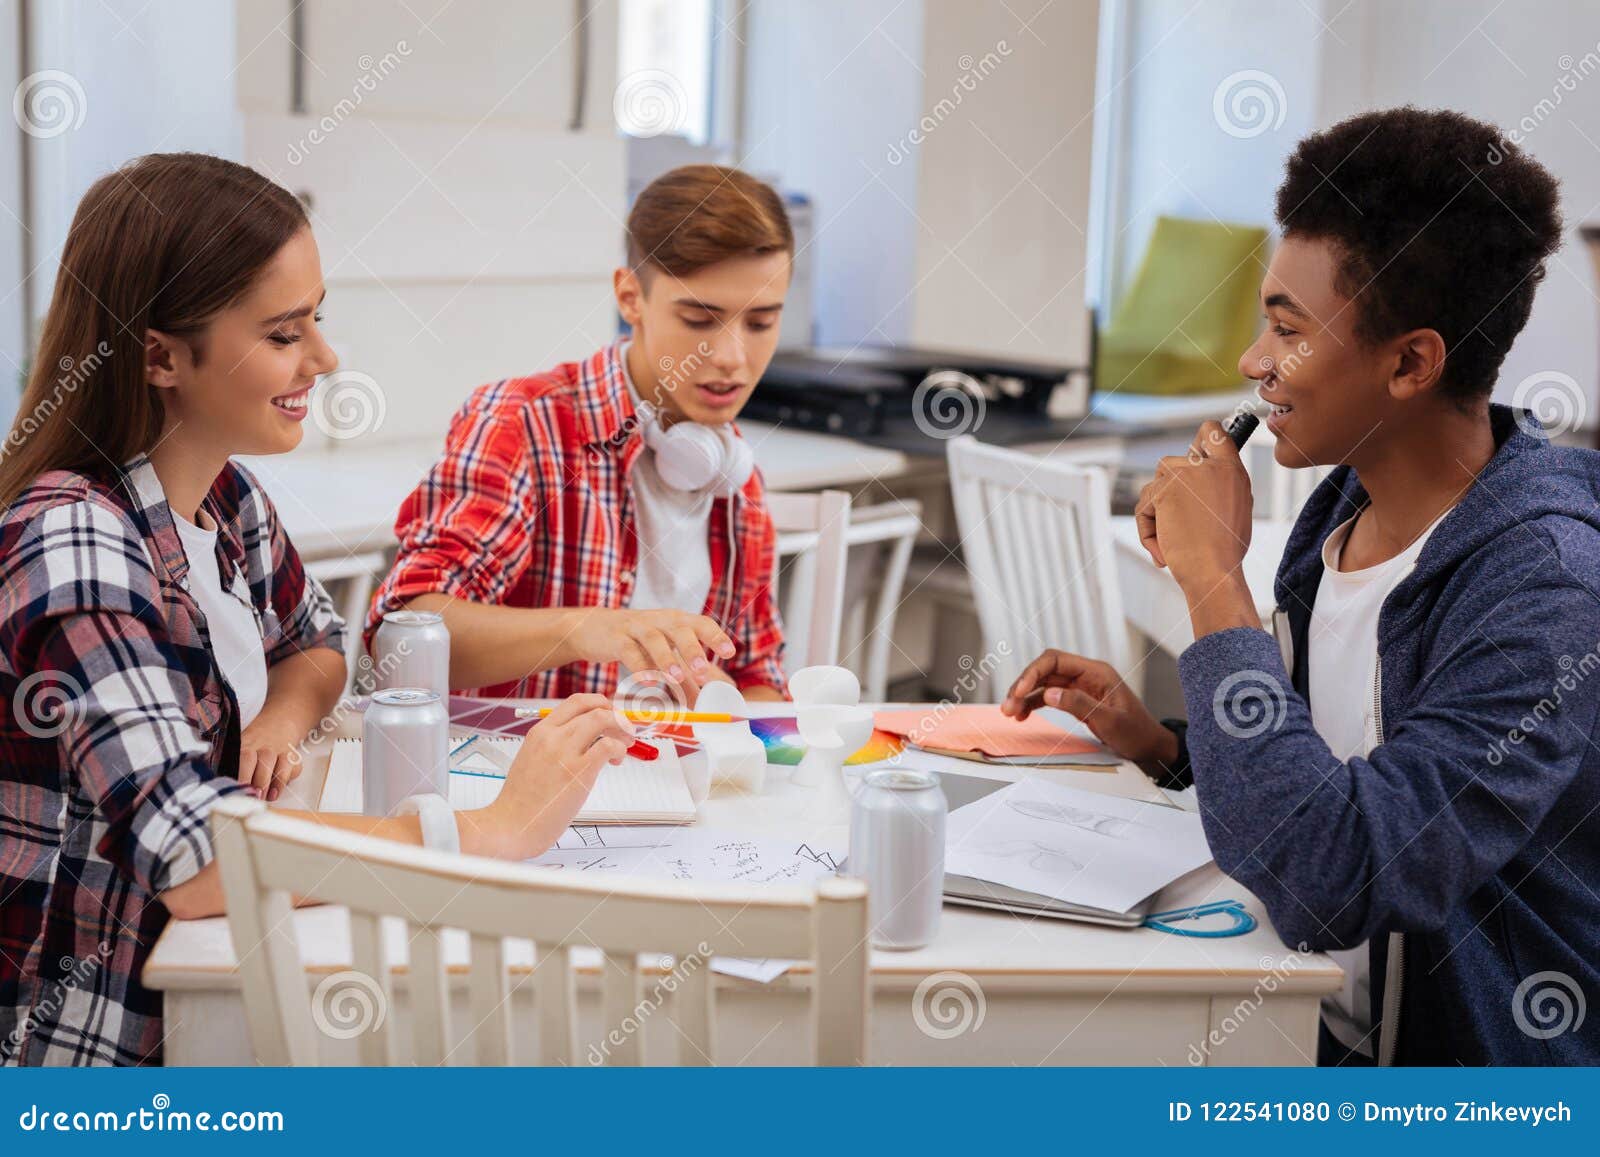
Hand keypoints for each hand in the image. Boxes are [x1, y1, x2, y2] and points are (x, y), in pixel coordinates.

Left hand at [237, 712, 307, 802]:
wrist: (279, 721)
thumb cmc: (254, 742)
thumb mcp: (240, 746)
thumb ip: (234, 763)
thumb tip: (227, 786)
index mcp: (247, 744)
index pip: (245, 758)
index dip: (243, 775)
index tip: (241, 790)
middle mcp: (265, 746)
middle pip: (264, 762)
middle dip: (261, 782)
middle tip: (256, 797)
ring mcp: (280, 750)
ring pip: (281, 765)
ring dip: (276, 783)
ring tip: (270, 797)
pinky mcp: (293, 755)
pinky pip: (294, 767)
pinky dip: (288, 779)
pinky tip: (279, 789)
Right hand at [481, 694, 634, 857]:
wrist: (511, 825)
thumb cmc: (521, 802)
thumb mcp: (531, 760)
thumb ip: (553, 746)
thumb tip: (583, 740)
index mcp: (540, 732)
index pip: (576, 702)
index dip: (599, 704)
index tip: (609, 715)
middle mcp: (553, 736)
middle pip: (594, 708)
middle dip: (615, 716)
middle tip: (622, 732)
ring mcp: (565, 752)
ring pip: (604, 720)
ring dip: (621, 730)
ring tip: (622, 747)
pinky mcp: (579, 771)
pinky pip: (609, 746)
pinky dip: (619, 750)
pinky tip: (615, 762)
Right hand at [581, 608, 736, 695]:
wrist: (593, 627)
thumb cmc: (636, 640)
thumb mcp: (663, 654)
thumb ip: (685, 676)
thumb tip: (707, 699)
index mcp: (676, 622)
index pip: (701, 623)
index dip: (715, 636)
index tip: (729, 652)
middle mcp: (659, 620)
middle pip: (680, 628)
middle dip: (692, 649)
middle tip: (702, 670)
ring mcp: (636, 627)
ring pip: (654, 638)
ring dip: (666, 658)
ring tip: (676, 678)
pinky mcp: (616, 638)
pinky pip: (629, 651)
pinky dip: (639, 666)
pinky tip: (647, 682)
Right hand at [1001, 649, 1176, 765]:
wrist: (1149, 746)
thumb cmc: (1136, 733)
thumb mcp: (1110, 721)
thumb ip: (1080, 704)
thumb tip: (1049, 693)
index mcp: (1096, 672)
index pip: (1055, 660)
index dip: (1033, 673)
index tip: (1018, 691)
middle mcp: (1085, 675)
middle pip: (1045, 670)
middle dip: (1023, 685)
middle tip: (1007, 706)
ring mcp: (1080, 686)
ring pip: (1043, 683)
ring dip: (1024, 696)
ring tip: (1009, 712)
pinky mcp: (1076, 699)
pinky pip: (1048, 696)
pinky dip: (1033, 704)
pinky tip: (1021, 715)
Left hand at [1135, 420, 1253, 590]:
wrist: (1214, 571)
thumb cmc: (1224, 551)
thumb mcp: (1235, 509)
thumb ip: (1219, 487)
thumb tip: (1200, 475)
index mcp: (1232, 470)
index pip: (1214, 433)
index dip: (1199, 439)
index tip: (1194, 450)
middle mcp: (1210, 466)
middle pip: (1171, 464)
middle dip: (1165, 492)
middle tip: (1171, 521)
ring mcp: (1186, 474)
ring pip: (1154, 487)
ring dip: (1156, 515)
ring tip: (1172, 541)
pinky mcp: (1164, 488)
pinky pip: (1144, 506)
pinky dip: (1147, 529)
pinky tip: (1163, 548)